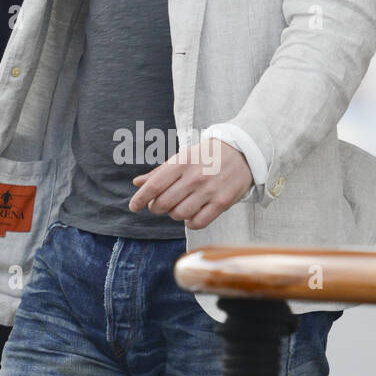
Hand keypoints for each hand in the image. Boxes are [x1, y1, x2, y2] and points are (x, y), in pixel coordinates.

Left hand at [128, 138, 252, 229]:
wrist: (241, 152)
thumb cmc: (206, 156)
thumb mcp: (182, 157)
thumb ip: (159, 172)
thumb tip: (137, 183)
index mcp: (182, 162)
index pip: (154, 185)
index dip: (140, 198)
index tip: (134, 206)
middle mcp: (194, 177)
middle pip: (163, 203)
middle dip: (156, 207)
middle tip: (159, 204)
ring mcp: (209, 190)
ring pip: (178, 214)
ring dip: (174, 214)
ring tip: (178, 207)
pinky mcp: (222, 202)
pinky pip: (198, 222)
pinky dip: (190, 222)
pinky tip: (191, 215)